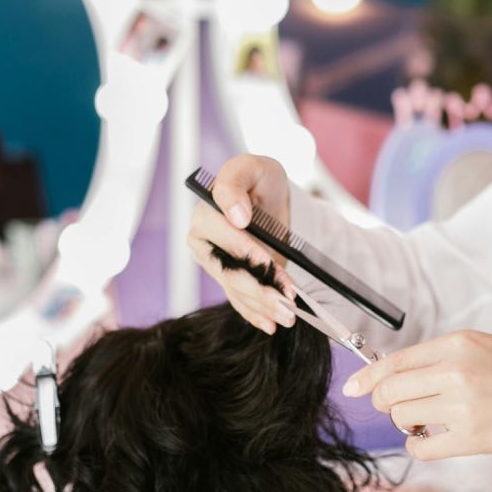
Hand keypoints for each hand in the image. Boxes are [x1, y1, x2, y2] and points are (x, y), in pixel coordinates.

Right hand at [185, 154, 296, 334]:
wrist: (270, 199)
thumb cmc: (259, 180)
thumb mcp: (252, 168)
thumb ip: (234, 184)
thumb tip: (235, 215)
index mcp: (204, 213)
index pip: (220, 235)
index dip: (244, 249)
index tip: (267, 260)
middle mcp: (204, 243)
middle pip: (227, 270)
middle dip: (258, 288)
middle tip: (286, 300)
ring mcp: (215, 265)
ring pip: (235, 290)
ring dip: (262, 305)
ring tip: (288, 315)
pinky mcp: (228, 280)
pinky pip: (238, 301)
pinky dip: (254, 314)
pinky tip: (270, 324)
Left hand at [343, 331, 491, 459]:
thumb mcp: (485, 348)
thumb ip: (443, 357)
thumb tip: (396, 375)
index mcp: (459, 343)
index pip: (395, 361)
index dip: (366, 377)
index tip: (352, 388)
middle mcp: (456, 370)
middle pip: (390, 390)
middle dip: (385, 402)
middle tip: (398, 408)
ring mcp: (463, 405)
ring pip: (401, 417)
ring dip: (406, 423)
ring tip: (427, 421)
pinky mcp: (472, 438)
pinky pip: (421, 447)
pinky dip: (419, 446)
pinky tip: (432, 439)